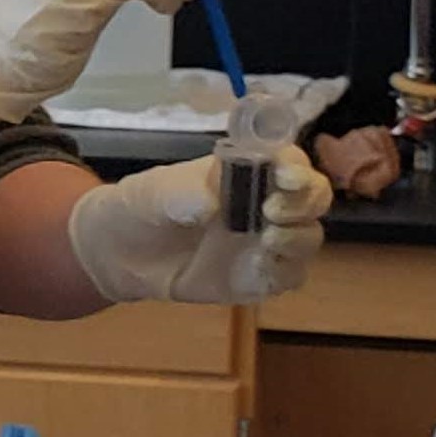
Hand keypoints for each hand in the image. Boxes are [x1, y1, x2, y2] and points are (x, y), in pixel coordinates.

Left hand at [65, 146, 332, 304]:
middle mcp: (264, 202)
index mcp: (245, 170)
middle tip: (272, 210)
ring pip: (308, 237)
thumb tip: (210, 204)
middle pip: (313, 197)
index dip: (295, 164)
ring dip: (298, 237)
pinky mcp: (258, 276)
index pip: (288, 159)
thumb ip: (180, 193)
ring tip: (266, 239)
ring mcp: (265, 241)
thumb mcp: (152, 193)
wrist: (123, 254)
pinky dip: (284, 272)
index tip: (284, 175)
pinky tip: (259, 269)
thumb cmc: (142, 207)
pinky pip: (288, 275)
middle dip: (306, 200)